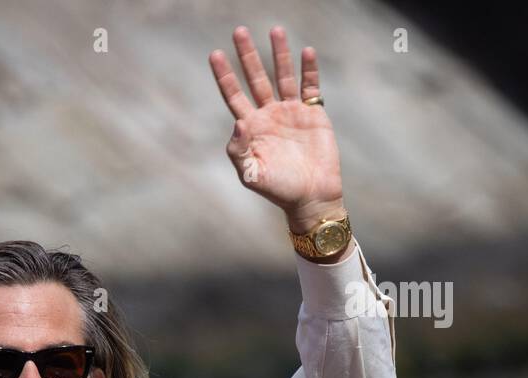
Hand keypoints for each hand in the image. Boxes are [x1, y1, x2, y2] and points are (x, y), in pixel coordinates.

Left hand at [209, 26, 344, 233]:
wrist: (310, 196)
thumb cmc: (278, 189)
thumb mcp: (251, 175)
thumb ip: (239, 151)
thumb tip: (239, 122)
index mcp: (250, 128)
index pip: (233, 95)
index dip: (224, 75)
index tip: (215, 54)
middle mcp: (268, 115)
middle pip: (255, 78)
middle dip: (247, 55)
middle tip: (239, 31)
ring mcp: (290, 112)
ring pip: (282, 76)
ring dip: (279, 54)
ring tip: (275, 30)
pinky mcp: (312, 114)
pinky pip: (310, 87)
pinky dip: (309, 70)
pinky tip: (306, 52)